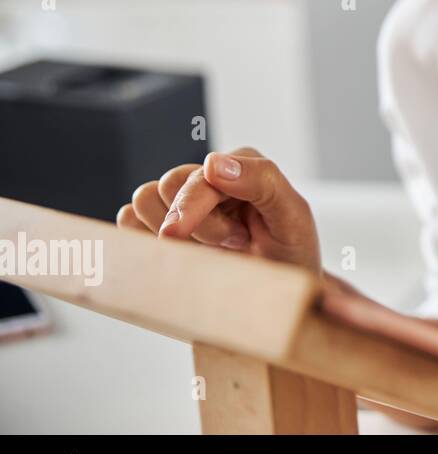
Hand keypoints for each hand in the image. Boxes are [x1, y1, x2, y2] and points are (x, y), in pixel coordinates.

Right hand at [116, 146, 320, 272]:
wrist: (279, 292)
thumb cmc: (290, 252)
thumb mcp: (293, 217)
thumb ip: (263, 181)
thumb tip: (213, 162)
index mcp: (242, 165)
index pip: (200, 175)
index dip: (198, 209)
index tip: (221, 240)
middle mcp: (209, 176)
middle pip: (168, 185)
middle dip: (196, 226)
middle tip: (234, 244)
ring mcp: (182, 200)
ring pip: (143, 200)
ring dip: (174, 234)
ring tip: (214, 249)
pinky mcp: (159, 223)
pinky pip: (129, 220)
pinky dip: (148, 241)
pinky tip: (186, 254)